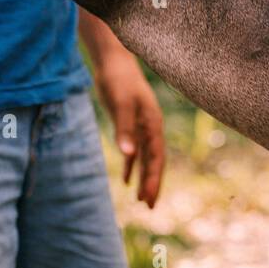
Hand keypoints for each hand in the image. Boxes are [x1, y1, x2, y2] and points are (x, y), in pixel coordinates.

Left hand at [94, 56, 165, 206]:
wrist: (113, 60)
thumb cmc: (118, 80)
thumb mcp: (120, 105)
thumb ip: (124, 130)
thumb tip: (129, 155)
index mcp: (153, 125)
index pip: (156, 158)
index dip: (153, 179)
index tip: (149, 199)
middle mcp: (151, 129)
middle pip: (154, 162)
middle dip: (153, 184)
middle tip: (150, 207)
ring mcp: (142, 127)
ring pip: (145, 159)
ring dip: (144, 178)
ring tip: (142, 201)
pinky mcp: (130, 125)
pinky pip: (134, 151)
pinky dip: (131, 166)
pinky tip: (127, 181)